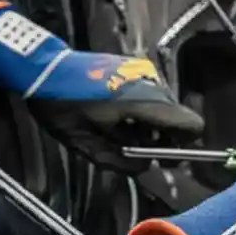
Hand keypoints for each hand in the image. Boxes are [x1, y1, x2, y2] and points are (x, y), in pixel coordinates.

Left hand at [0, 3, 203, 169]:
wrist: (45, 69)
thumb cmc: (62, 106)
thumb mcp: (86, 144)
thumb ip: (120, 161)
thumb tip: (144, 166)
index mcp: (142, 103)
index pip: (190, 125)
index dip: (182, 146)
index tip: (163, 156)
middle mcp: (150, 85)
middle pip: (178, 119)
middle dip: (162, 138)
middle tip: (135, 150)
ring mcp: (143, 74)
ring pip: (164, 109)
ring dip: (149, 126)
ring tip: (120, 131)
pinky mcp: (135, 68)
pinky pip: (150, 97)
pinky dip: (141, 111)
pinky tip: (117, 115)